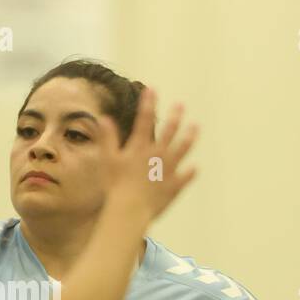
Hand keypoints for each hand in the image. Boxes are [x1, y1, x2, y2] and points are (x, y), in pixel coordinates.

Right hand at [97, 88, 198, 224]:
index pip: (144, 120)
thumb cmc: (115, 186)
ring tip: (195, 127)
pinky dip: (190, 172)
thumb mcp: (108, 160)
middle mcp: (158, 154)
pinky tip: (194, 168)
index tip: (152, 89)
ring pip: (183, 148)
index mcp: (140, 147)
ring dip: (189, 137)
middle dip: (175, 116)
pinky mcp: (174, 185)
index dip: (148, 103)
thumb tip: (104, 118)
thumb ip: (108, 138)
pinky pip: (186, 176)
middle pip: (169, 131)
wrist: (130, 209)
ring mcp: (169, 169)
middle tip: (180, 105)